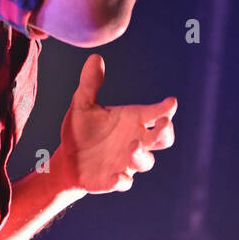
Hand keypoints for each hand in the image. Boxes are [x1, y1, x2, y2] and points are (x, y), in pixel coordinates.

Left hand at [55, 54, 176, 193]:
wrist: (67, 160)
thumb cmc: (81, 130)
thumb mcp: (82, 104)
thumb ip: (90, 83)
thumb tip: (94, 57)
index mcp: (132, 120)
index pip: (156, 113)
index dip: (166, 109)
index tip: (171, 102)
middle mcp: (135, 141)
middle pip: (163, 139)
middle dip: (166, 132)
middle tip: (163, 124)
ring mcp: (127, 162)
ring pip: (146, 162)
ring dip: (142, 155)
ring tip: (132, 147)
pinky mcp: (114, 179)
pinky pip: (124, 182)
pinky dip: (122, 180)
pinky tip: (116, 176)